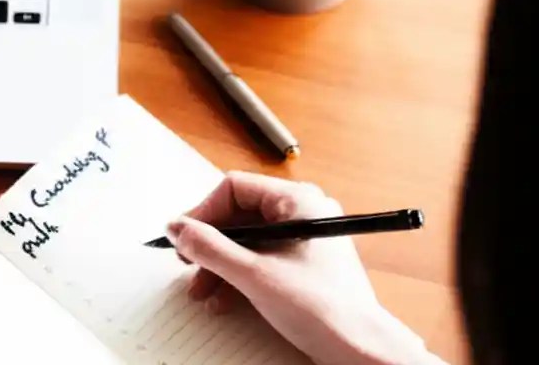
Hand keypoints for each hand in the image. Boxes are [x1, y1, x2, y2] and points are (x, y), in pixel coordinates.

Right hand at [167, 172, 444, 364]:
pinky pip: (260, 259)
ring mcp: (304, 240)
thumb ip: (210, 248)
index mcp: (298, 201)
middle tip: (188, 262)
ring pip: (247, 240)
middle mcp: (302, 213)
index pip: (235, 188)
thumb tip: (178, 228)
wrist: (360, 349)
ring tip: (202, 289)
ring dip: (219, 264)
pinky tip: (223, 299)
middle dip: (210, 244)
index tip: (183, 236)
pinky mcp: (303, 265)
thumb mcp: (254, 275)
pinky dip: (238, 276)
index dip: (204, 212)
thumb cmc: (324, 308)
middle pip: (239, 215)